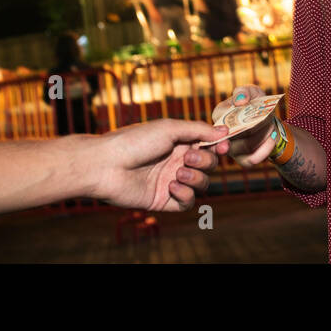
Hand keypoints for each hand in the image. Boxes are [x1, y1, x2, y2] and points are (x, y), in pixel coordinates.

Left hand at [89, 119, 230, 210]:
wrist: (106, 165)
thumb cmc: (135, 141)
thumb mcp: (169, 128)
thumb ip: (198, 130)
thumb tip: (224, 131)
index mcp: (179, 142)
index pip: (208, 145)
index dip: (218, 146)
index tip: (223, 146)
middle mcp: (176, 160)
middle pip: (209, 164)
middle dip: (205, 161)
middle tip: (187, 158)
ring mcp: (171, 180)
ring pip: (201, 183)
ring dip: (196, 178)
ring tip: (178, 173)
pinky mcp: (163, 200)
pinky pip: (186, 202)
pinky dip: (185, 194)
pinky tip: (171, 186)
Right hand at [212, 85, 276, 166]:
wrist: (268, 122)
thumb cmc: (256, 105)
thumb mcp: (252, 92)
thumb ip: (244, 91)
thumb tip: (240, 101)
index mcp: (220, 115)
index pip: (219, 117)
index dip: (232, 115)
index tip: (245, 110)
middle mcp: (222, 135)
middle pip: (233, 134)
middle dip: (252, 127)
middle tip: (264, 121)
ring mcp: (232, 149)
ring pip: (245, 146)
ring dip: (261, 135)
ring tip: (270, 126)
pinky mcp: (243, 159)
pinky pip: (252, 159)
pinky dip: (265, 149)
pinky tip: (272, 139)